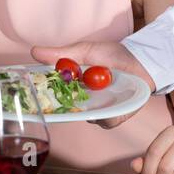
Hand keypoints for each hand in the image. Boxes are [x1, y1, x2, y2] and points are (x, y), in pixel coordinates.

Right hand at [31, 40, 155, 128]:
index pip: (55, 99)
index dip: (45, 101)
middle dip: (63, 108)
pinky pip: (108, 122)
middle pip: (69, 112)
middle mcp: (85, 103)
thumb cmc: (111, 55)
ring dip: (87, 110)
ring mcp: (101, 111)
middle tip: (63, 97)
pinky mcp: (117, 116)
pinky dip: (107, 117)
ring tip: (90, 96)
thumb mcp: (83, 51)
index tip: (36, 98)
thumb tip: (33, 51)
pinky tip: (107, 106)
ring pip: (88, 118)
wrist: (140, 59)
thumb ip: (60, 54)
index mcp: (74, 89)